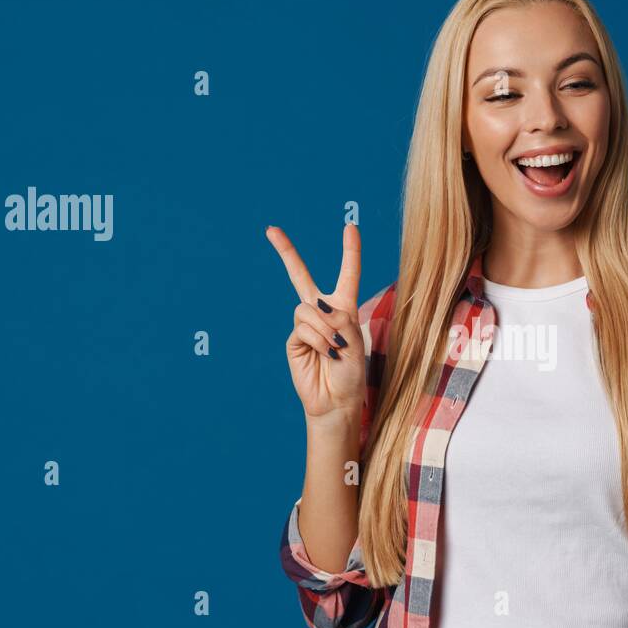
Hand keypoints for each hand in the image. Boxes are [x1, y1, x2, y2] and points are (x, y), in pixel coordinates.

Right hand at [265, 222, 365, 421]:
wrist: (337, 401)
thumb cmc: (351, 373)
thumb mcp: (356, 341)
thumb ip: (340, 318)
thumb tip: (316, 306)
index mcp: (344, 308)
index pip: (347, 274)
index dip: (349, 251)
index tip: (349, 226)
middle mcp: (322, 312)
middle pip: (300, 276)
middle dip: (286, 252)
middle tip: (271, 230)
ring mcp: (305, 325)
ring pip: (308, 309)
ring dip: (324, 329)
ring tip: (334, 350)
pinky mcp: (294, 340)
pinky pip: (303, 328)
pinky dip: (318, 340)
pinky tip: (325, 354)